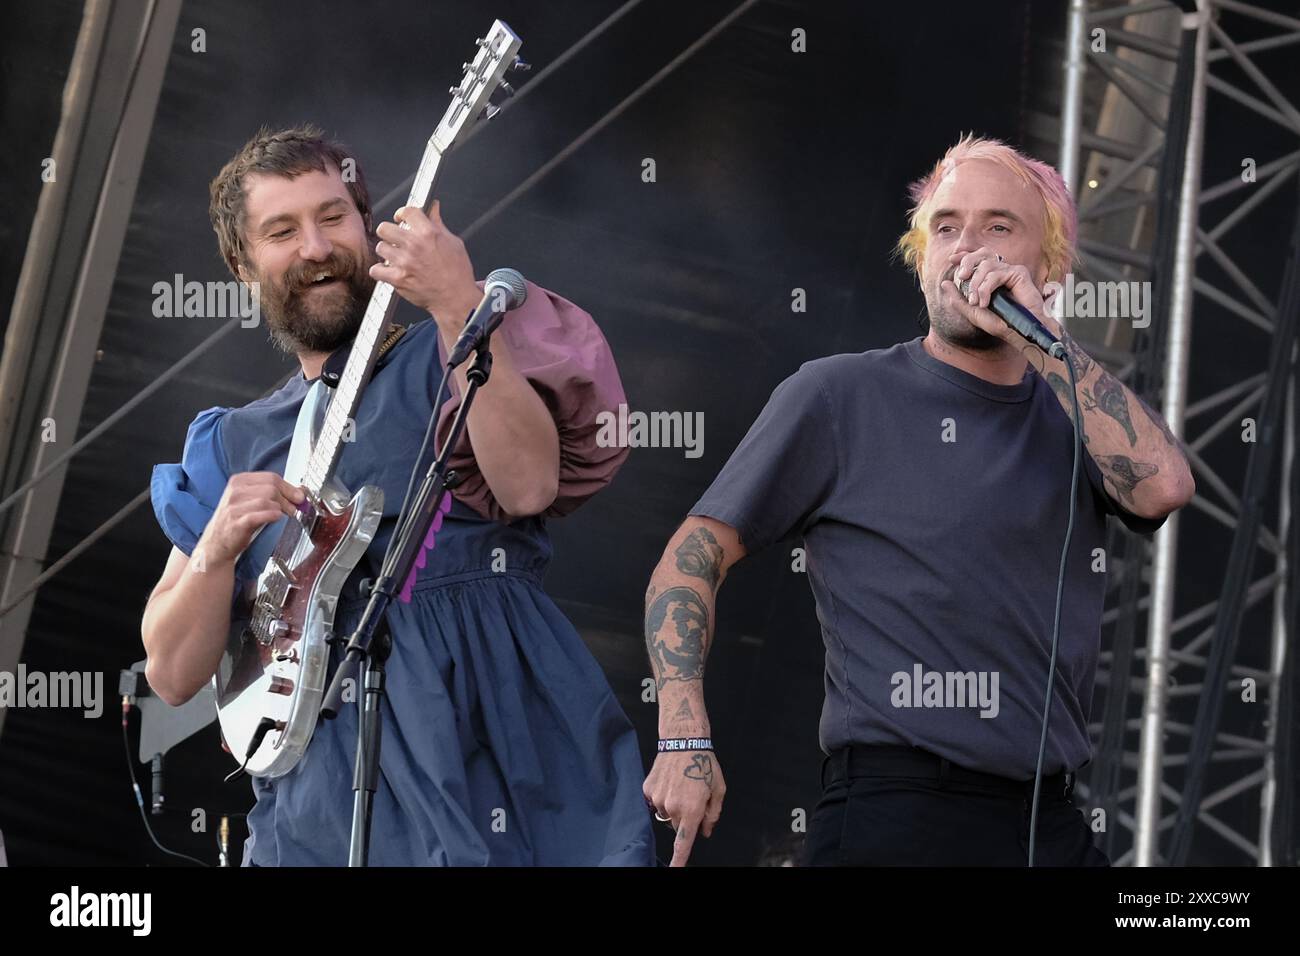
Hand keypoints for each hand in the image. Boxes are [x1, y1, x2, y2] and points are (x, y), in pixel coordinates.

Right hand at [199, 472, 303, 565]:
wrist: (216, 543)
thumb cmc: (237, 520)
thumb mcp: (252, 501)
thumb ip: (273, 493)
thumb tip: (300, 491)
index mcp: (239, 481)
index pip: (271, 477)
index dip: (289, 487)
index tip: (299, 496)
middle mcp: (235, 491)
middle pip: (271, 487)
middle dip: (287, 498)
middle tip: (293, 508)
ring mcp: (234, 506)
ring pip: (267, 500)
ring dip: (282, 508)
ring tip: (285, 515)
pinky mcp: (236, 522)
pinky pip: (259, 515)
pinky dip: (272, 515)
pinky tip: (277, 518)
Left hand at [369, 200, 479, 323]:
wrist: (456, 298)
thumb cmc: (457, 272)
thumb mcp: (454, 242)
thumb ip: (439, 224)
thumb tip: (434, 207)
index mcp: (428, 233)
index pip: (406, 211)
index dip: (402, 213)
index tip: (401, 218)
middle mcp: (414, 245)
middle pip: (384, 228)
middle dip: (389, 232)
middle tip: (395, 239)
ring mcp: (405, 262)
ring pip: (380, 248)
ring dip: (387, 252)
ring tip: (396, 258)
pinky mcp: (398, 279)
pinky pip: (376, 270)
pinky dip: (380, 271)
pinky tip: (389, 271)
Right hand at [643, 750, 725, 866]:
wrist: (683, 740)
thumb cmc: (704, 763)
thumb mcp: (718, 789)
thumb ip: (713, 814)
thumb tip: (706, 831)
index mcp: (692, 809)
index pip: (684, 842)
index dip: (679, 860)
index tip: (674, 870)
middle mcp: (672, 807)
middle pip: (677, 826)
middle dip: (685, 818)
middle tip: (692, 798)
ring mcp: (657, 798)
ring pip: (665, 814)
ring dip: (672, 807)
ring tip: (680, 786)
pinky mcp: (647, 789)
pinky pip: (654, 801)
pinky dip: (662, 795)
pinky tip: (669, 781)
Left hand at [944, 247, 1062, 343]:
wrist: (1017, 332)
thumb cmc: (999, 323)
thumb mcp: (972, 311)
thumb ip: (958, 298)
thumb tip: (944, 282)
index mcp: (991, 278)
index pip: (978, 259)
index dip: (965, 257)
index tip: (951, 259)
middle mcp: (1001, 271)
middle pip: (982, 255)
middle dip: (968, 263)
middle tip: (961, 277)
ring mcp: (1010, 271)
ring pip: (986, 266)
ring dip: (976, 285)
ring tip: (976, 302)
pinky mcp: (1019, 273)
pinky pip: (996, 274)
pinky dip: (986, 288)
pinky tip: (985, 302)